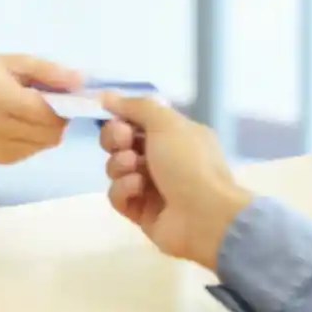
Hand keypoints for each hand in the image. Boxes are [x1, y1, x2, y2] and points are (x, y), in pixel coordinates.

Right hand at [0, 54, 80, 164]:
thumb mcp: (14, 62)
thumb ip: (49, 71)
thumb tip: (82, 82)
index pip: (46, 113)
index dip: (65, 106)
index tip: (66, 95)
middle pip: (50, 133)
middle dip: (60, 119)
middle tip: (52, 104)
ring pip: (44, 145)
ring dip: (49, 130)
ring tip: (34, 112)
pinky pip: (33, 152)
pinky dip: (36, 139)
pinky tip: (22, 125)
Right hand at [100, 96, 252, 272]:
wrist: (205, 215)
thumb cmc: (189, 163)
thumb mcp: (166, 123)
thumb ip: (136, 106)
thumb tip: (106, 95)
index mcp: (173, 135)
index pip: (135, 121)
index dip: (121, 118)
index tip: (115, 117)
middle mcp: (161, 158)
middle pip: (120, 143)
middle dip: (115, 140)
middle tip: (124, 144)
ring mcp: (150, 186)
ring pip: (115, 168)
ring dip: (120, 165)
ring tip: (136, 171)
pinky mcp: (140, 212)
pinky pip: (118, 195)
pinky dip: (124, 190)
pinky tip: (137, 189)